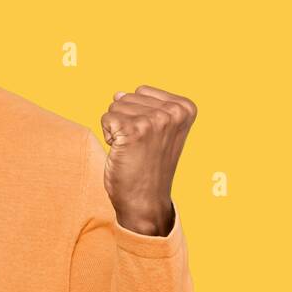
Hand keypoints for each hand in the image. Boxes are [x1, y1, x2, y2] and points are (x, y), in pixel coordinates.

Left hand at [99, 85, 196, 235]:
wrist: (146, 201)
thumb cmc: (149, 166)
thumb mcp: (160, 130)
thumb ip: (144, 106)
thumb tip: (117, 94)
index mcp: (185, 108)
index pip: (142, 91)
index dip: (138, 114)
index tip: (150, 138)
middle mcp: (173, 112)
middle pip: (127, 97)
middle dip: (126, 121)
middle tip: (140, 147)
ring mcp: (154, 120)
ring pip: (114, 106)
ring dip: (117, 129)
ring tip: (133, 150)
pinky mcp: (133, 130)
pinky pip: (106, 118)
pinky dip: (108, 136)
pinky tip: (123, 152)